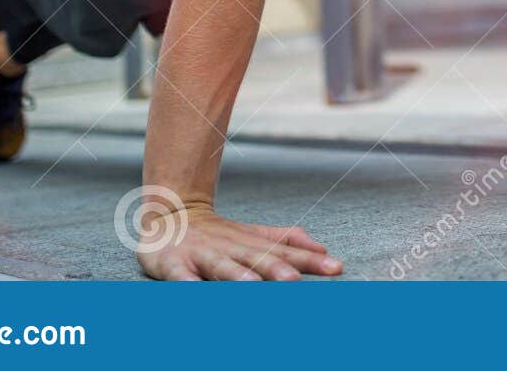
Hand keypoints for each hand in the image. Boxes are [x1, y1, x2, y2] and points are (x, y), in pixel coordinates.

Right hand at [136, 206, 343, 280]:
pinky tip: (192, 291)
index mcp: (252, 244)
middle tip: (294, 282)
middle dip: (276, 270)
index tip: (336, 268)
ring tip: (252, 286)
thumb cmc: (219, 234)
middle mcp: (231, 248)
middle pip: (256, 258)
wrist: (171, 215)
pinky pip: (178, 276)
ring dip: (237, 276)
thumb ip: (289, 241)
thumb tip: (324, 250)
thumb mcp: (256, 235)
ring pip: (221, 266)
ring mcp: (202, 255)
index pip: (287, 252)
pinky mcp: (172, 264)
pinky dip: (185, 284)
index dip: (311, 261)